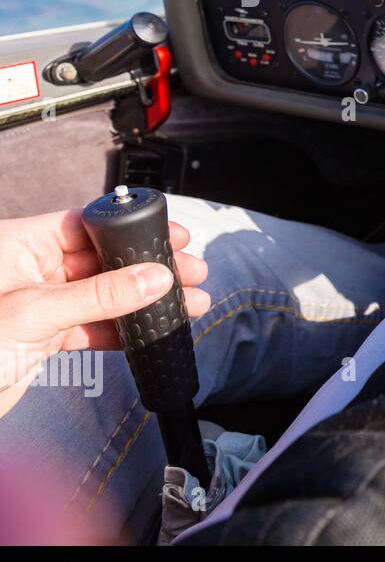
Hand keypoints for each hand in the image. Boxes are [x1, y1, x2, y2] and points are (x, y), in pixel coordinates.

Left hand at [0, 209, 209, 416]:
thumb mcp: (34, 314)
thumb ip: (98, 296)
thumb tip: (153, 277)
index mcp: (17, 246)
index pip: (85, 225)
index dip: (131, 229)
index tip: (171, 235)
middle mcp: (29, 270)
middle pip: (102, 259)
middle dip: (149, 266)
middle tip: (190, 270)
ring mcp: (39, 304)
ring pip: (104, 294)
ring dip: (146, 300)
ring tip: (188, 301)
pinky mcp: (45, 336)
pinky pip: (94, 325)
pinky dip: (126, 329)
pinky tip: (154, 329)